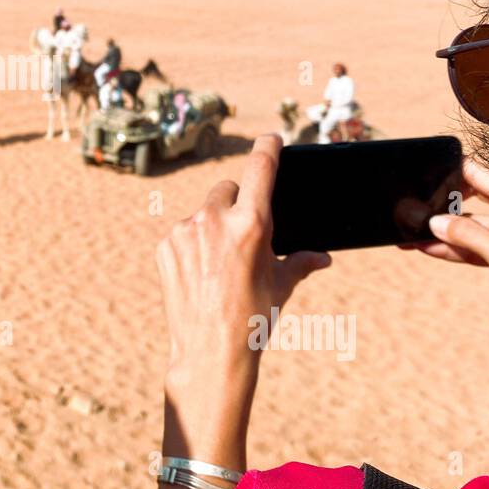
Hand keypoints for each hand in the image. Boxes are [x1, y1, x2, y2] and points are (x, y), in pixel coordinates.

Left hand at [157, 134, 331, 394]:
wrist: (209, 351)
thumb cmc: (253, 318)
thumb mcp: (281, 286)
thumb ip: (300, 262)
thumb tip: (323, 257)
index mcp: (251, 224)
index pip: (261, 168)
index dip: (268, 148)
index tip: (271, 137)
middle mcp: (215, 219)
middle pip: (229, 189)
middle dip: (238, 203)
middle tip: (244, 234)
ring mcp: (185, 231)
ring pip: (204, 212)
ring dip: (213, 226)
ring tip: (221, 264)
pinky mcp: (165, 245)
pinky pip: (183, 233)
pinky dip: (193, 244)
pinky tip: (200, 272)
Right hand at [405, 156, 488, 344]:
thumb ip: (467, 236)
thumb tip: (434, 223)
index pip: (487, 177)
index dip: (460, 172)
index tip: (432, 171)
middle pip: (475, 198)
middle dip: (445, 202)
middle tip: (415, 204)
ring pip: (470, 227)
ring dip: (442, 231)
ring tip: (410, 232)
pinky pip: (472, 247)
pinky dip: (450, 248)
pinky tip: (424, 247)